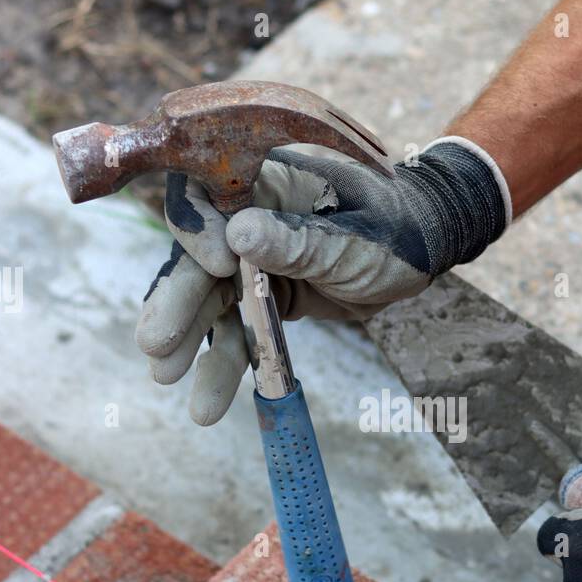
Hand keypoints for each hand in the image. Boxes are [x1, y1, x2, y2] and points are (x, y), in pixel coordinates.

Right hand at [135, 138, 508, 424]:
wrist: (425, 252)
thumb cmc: (396, 232)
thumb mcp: (353, 241)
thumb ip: (299, 241)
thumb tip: (239, 233)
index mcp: (265, 182)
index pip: (206, 196)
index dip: (199, 229)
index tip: (218, 265)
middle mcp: (247, 216)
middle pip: (197, 257)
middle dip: (177, 300)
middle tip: (156, 343)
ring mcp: (251, 259)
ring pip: (209, 300)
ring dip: (190, 341)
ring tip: (167, 379)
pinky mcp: (263, 296)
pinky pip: (236, 329)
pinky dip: (222, 361)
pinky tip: (206, 399)